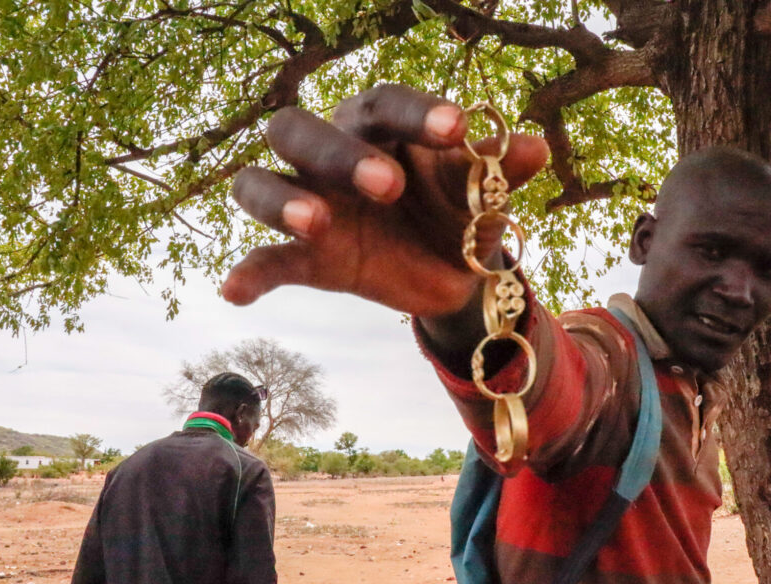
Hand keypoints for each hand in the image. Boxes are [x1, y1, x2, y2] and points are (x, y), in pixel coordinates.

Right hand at [222, 85, 548, 316]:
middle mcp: (334, 156)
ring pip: (259, 183)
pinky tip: (234, 290)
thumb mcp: (484, 193)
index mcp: (382, 127)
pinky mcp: (308, 257)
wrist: (455, 270)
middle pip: (300, 131)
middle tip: (389, 186)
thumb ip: (499, 170)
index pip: (385, 105)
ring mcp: (314, 205)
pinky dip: (250, 273)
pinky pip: (268, 260)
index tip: (457, 131)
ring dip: (278, 200)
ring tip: (314, 224)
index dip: (416, 113)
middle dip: (340, 154)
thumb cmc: (462, 209)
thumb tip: (536, 147)